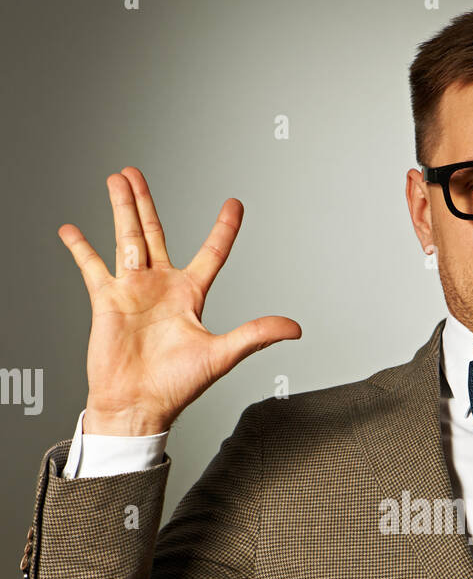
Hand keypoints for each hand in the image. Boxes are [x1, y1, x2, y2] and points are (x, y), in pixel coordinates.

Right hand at [58, 166, 301, 433]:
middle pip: (154, 233)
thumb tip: (294, 328)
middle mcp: (160, 287)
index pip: (212, 253)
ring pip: (126, 238)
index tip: (234, 203)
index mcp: (190, 296)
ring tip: (116, 180)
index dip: (224, 228)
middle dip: (145, 202)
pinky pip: (91, 267)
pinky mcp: (107, 301)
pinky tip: (71, 230)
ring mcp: (132, 291)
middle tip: (135, 172)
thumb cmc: (177, 387)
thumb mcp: (222, 355)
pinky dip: (80, 248)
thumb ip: (255, 335)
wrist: (139, 406)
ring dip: (120, 208)